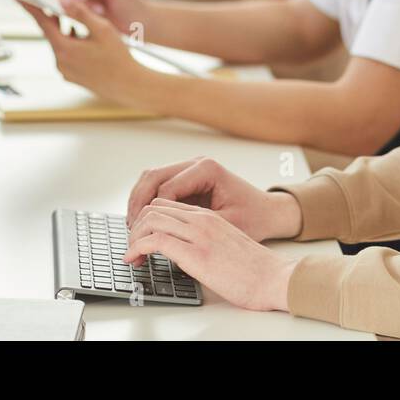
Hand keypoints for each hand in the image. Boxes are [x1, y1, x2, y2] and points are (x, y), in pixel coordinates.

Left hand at [17, 0, 143, 105]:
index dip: (31, 7)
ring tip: (89, 29)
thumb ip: (79, 12)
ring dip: (69, 32)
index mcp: (64, 48)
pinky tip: (89, 43)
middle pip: (52, 32)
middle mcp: (60, 61)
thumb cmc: (118, 60)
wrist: (128, 86)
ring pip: (61, 43)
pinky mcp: (71, 75)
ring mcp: (65, 70)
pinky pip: (67, 54)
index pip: (42, 22)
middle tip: (67, 7)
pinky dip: (74, 44)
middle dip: (58, 19)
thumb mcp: (100, 29)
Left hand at [123, 200, 297, 311]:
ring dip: (133, 236)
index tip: (140, 238)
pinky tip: (134, 258)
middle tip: (131, 247)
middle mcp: (202, 220)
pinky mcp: (196, 253)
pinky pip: (156, 240)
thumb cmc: (254, 270)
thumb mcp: (225, 246)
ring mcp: (199, 234)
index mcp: (210, 217)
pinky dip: (137, 247)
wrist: (274, 279)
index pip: (167, 204)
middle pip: (154, 207)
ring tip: (130, 255)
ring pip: (151, 219)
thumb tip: (180, 253)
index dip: (147, 219)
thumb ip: (204, 241)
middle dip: (135, 226)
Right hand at [126, 156, 302, 242]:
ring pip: (151, 178)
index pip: (166, 189)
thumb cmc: (253, 218)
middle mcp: (196, 163)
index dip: (151, 214)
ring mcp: (190, 168)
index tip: (142, 236)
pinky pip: (158, 184)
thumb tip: (163, 236)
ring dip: (139, 201)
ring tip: (133, 227)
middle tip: (131, 231)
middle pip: (153, 177)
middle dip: (138, 205)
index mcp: (207, 169)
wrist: (269, 212)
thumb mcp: (225, 225)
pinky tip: (143, 221)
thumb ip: (195, 226)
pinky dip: (147, 201)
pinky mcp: (187, 178)